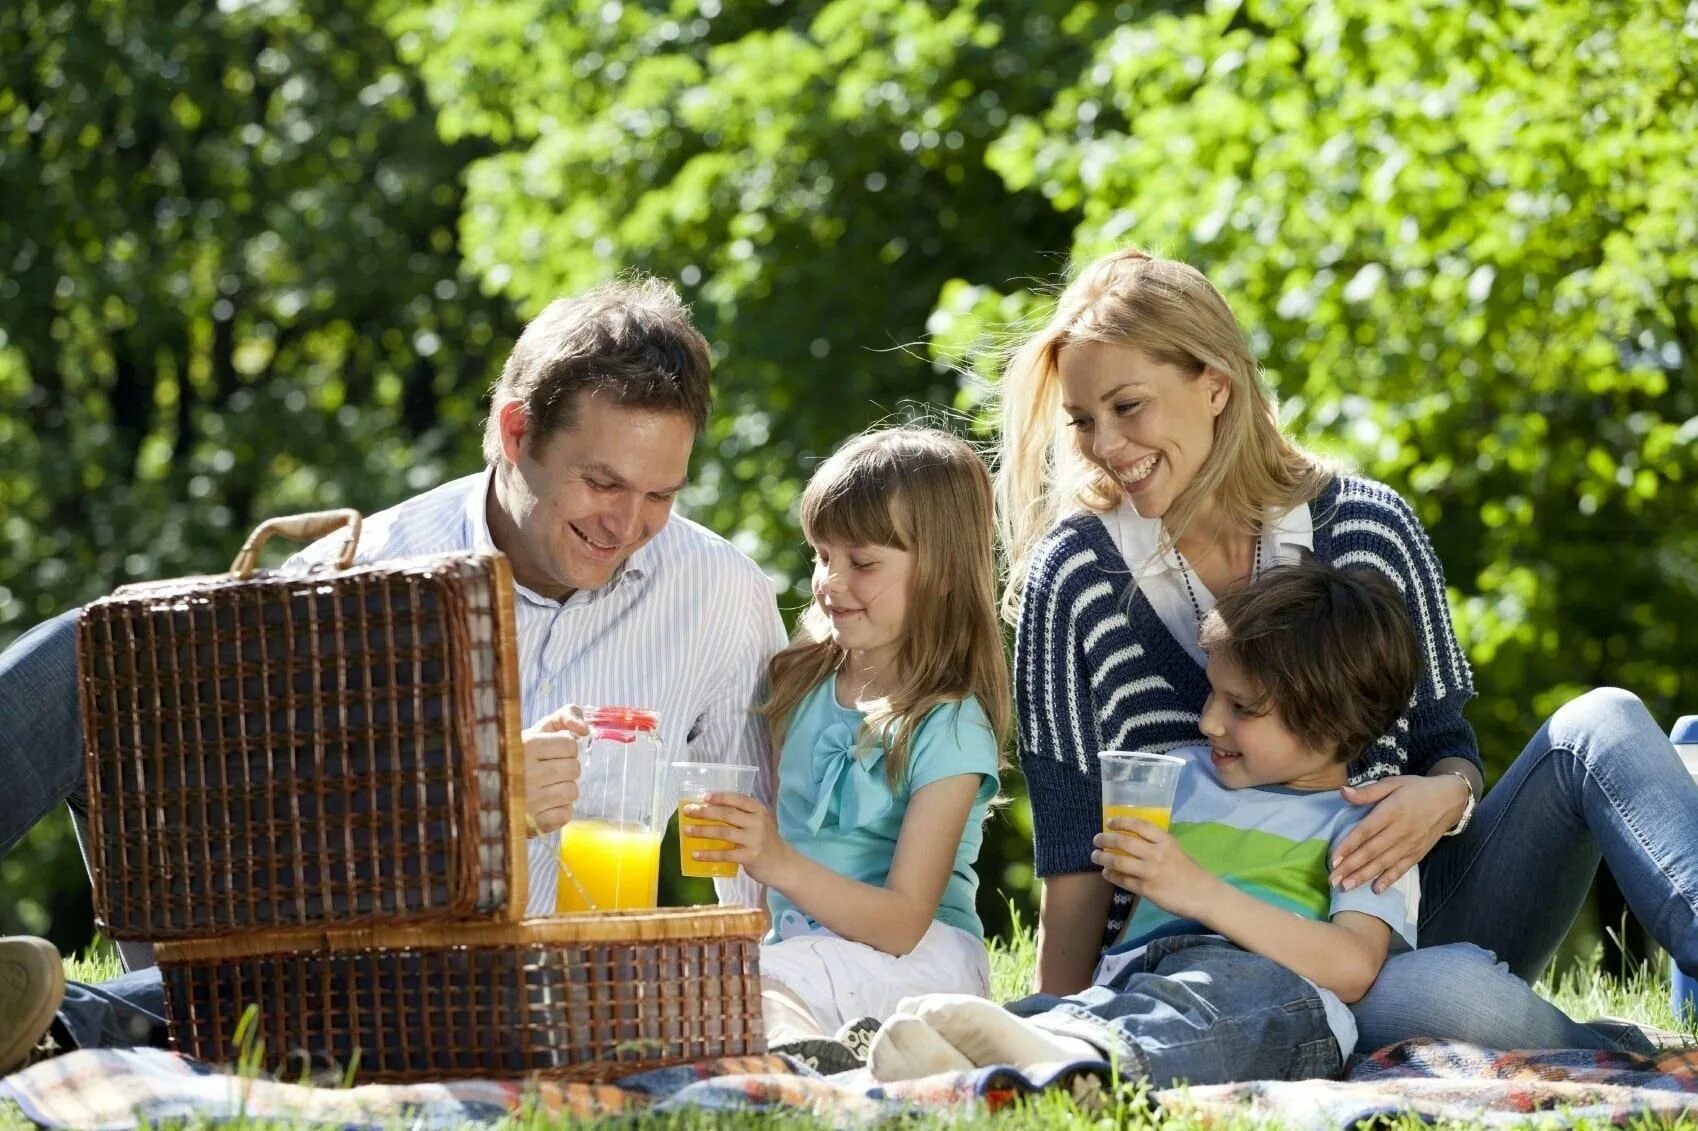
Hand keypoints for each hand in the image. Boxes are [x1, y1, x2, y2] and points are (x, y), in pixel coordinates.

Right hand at [520, 706, 586, 834]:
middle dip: (566, 768)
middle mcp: (525, 772)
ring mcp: (528, 800)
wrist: (487, 792)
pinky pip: (565, 815)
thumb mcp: (538, 730)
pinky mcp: (531, 824)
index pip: (570, 745)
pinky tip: (544, 805)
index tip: (552, 752)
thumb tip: (585, 729)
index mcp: (525, 745)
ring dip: (564, 789)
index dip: (566, 748)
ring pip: (572, 792)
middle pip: (574, 769)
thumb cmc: (521, 756)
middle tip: (549, 770)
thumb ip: (566, 716)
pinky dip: (559, 811)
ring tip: (546, 787)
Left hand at [681, 792, 795, 886]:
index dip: (720, 797)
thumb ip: (742, 817)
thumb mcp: (759, 824)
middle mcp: (758, 822)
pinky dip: (709, 854)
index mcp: (760, 811)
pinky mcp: (750, 856)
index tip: (703, 797)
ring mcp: (754, 839)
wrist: (783, 865)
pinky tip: (696, 854)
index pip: (738, 799)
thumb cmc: (766, 842)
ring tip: (687, 830)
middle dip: (705, 812)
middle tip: (688, 811)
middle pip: (727, 814)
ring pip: (723, 832)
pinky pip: (725, 854)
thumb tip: (710, 811)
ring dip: (702, 831)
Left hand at [1090, 818, 1214, 918]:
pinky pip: (1123, 880)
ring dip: (1103, 857)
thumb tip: (1133, 839)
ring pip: (1119, 861)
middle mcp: (1156, 853)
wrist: (1204, 895)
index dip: (1121, 821)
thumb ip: (1157, 844)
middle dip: (1106, 839)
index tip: (1110, 822)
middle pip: (1124, 841)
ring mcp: (1150, 871)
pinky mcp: (1147, 889)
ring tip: (1095, 856)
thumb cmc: (1190, 872)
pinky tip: (1106, 873)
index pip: (1139, 825)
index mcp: (1165, 841)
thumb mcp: (1176, 850)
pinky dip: (1111, 875)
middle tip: (1097, 839)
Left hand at [1331, 774, 1469, 892]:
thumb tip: (1342, 792)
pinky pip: (1402, 868)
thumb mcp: (1392, 783)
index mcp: (1391, 811)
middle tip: (1333, 880)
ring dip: (1364, 876)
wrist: (1450, 800)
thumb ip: (1367, 791)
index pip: (1365, 831)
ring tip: (1347, 887)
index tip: (1332, 859)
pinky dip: (1389, 879)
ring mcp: (1410, 844)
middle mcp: (1400, 831)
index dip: (1348, 846)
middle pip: (1372, 851)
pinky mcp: (1418, 853)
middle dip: (1351, 867)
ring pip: (1384, 863)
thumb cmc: (1416, 789)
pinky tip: (1376, 889)